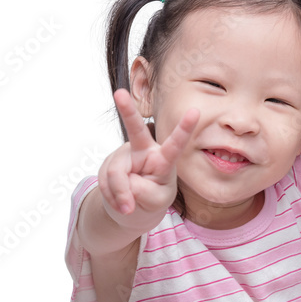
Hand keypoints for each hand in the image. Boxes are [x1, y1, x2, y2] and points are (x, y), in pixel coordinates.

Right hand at [97, 89, 198, 231]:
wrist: (132, 208)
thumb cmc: (152, 199)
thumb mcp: (156, 201)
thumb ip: (143, 191)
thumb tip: (122, 182)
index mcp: (164, 158)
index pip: (175, 144)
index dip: (184, 129)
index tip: (195, 111)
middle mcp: (143, 150)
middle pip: (135, 129)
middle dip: (127, 110)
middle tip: (119, 93)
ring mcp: (123, 156)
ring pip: (116, 175)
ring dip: (121, 195)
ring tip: (128, 207)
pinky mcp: (108, 164)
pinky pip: (105, 183)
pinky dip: (112, 198)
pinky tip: (120, 201)